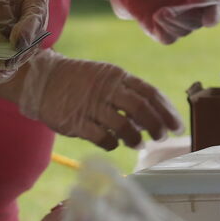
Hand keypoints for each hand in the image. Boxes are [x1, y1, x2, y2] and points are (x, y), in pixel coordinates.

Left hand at [0, 0, 51, 82]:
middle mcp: (22, 21)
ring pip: (15, 57)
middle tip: (6, 59)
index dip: (28, 30)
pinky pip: (0, 66)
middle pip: (29, 42)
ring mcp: (7, 38)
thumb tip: (5, 31)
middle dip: (17, 52)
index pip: (35, 16)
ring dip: (4, 64)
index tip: (17, 42)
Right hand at [8, 51, 179, 150]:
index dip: (167, 111)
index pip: (150, 93)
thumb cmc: (80, 81)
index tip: (177, 125)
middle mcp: (107, 90)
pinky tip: (115, 143)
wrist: (42, 80)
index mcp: (118, 76)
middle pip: (141, 109)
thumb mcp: (106, 77)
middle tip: (162, 137)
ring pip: (124, 126)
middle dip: (157, 126)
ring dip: (136, 139)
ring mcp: (91, 106)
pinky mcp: (77, 122)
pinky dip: (113, 144)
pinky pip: (103, 138)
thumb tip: (153, 116)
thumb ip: (128, 92)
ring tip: (138, 144)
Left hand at [111, 0, 219, 43]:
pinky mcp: (157, 28)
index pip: (214, 10)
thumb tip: (204, 0)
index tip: (207, 19)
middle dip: (187, 17)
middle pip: (198, 22)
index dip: (213, 15)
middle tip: (171, 9)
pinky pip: (168, 38)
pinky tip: (156, 17)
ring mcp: (174, 19)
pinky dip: (165, 30)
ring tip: (162, 12)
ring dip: (174, 23)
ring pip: (183, 31)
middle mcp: (190, 8)